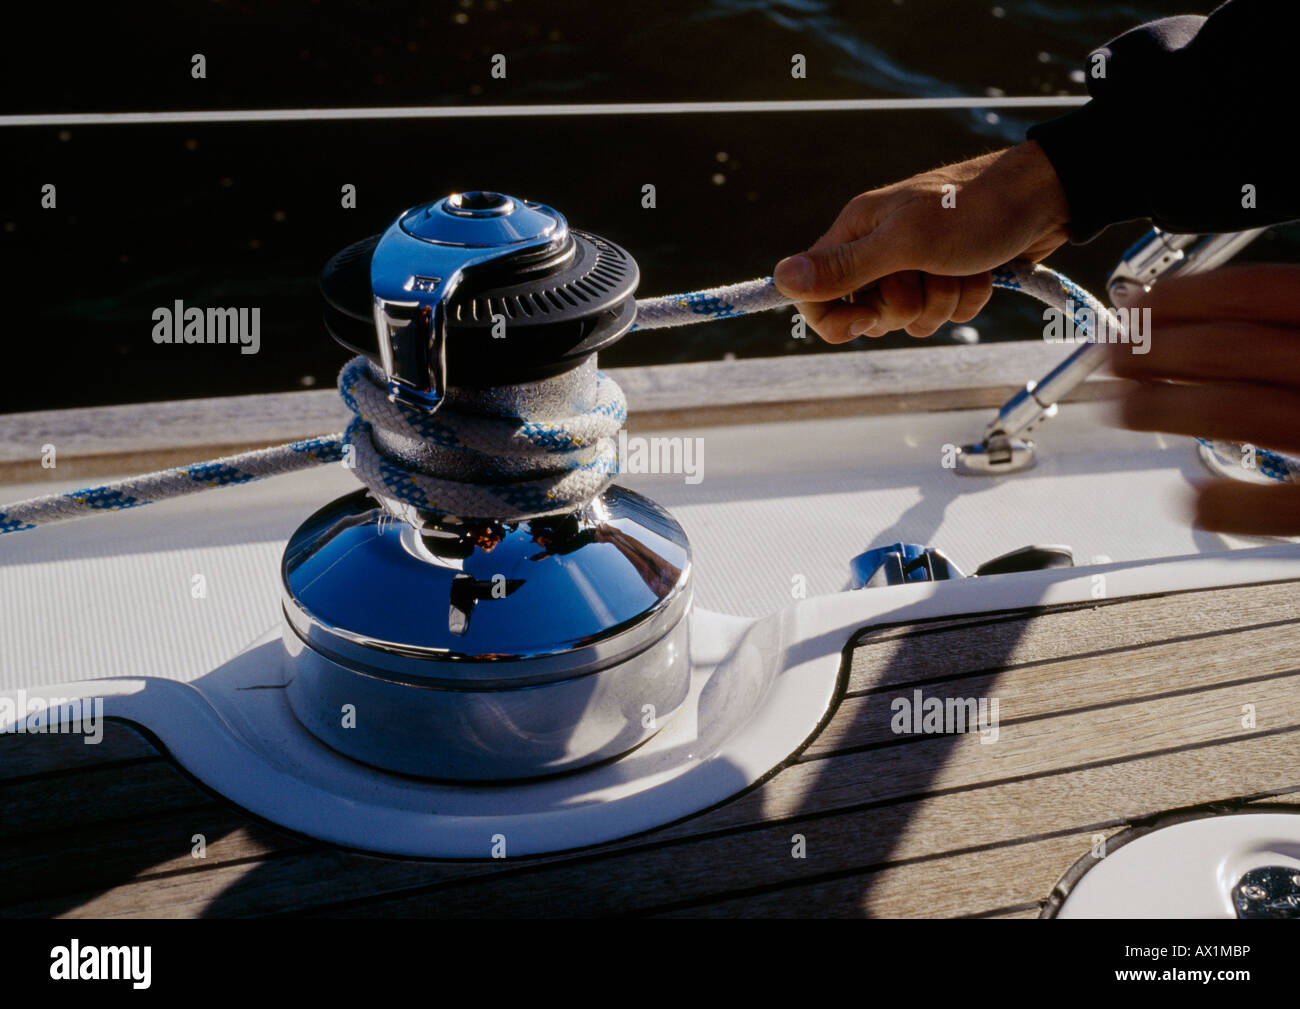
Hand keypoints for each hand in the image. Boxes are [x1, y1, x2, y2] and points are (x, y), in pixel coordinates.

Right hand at [773, 141, 1070, 342]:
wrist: (1047, 197)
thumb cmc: (974, 210)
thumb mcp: (904, 243)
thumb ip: (844, 267)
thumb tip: (781, 279)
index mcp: (857, 232)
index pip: (815, 294)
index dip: (835, 318)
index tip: (867, 321)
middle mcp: (880, 248)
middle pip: (868, 314)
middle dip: (906, 306)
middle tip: (929, 274)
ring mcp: (916, 264)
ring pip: (910, 319)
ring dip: (943, 302)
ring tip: (962, 268)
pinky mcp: (949, 276)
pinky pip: (945, 314)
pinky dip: (967, 300)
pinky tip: (982, 272)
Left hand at [1106, 263, 1299, 534]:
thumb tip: (1232, 314)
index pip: (1265, 291)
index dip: (1187, 297)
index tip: (1136, 304)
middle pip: (1240, 349)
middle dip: (1160, 352)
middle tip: (1112, 357)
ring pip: (1247, 413)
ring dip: (1171, 409)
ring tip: (1126, 408)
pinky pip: (1289, 507)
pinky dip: (1231, 503)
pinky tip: (1192, 499)